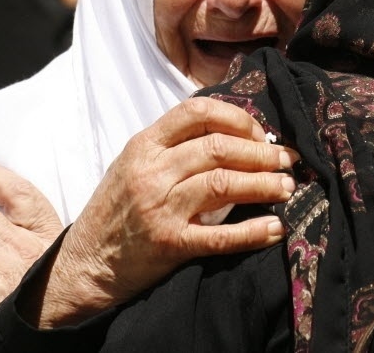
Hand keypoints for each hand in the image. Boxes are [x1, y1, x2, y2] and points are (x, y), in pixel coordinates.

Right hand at [29, 97, 297, 327]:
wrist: (87, 262)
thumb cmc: (118, 208)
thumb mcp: (136, 164)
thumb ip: (175, 146)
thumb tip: (236, 134)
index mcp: (145, 144)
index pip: (197, 111)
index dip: (237, 117)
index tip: (259, 132)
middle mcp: (152, 172)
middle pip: (218, 148)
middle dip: (261, 152)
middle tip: (286, 160)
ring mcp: (160, 208)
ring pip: (223, 184)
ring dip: (264, 184)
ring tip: (287, 187)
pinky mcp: (169, 244)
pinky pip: (220, 236)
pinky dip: (253, 232)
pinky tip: (274, 229)